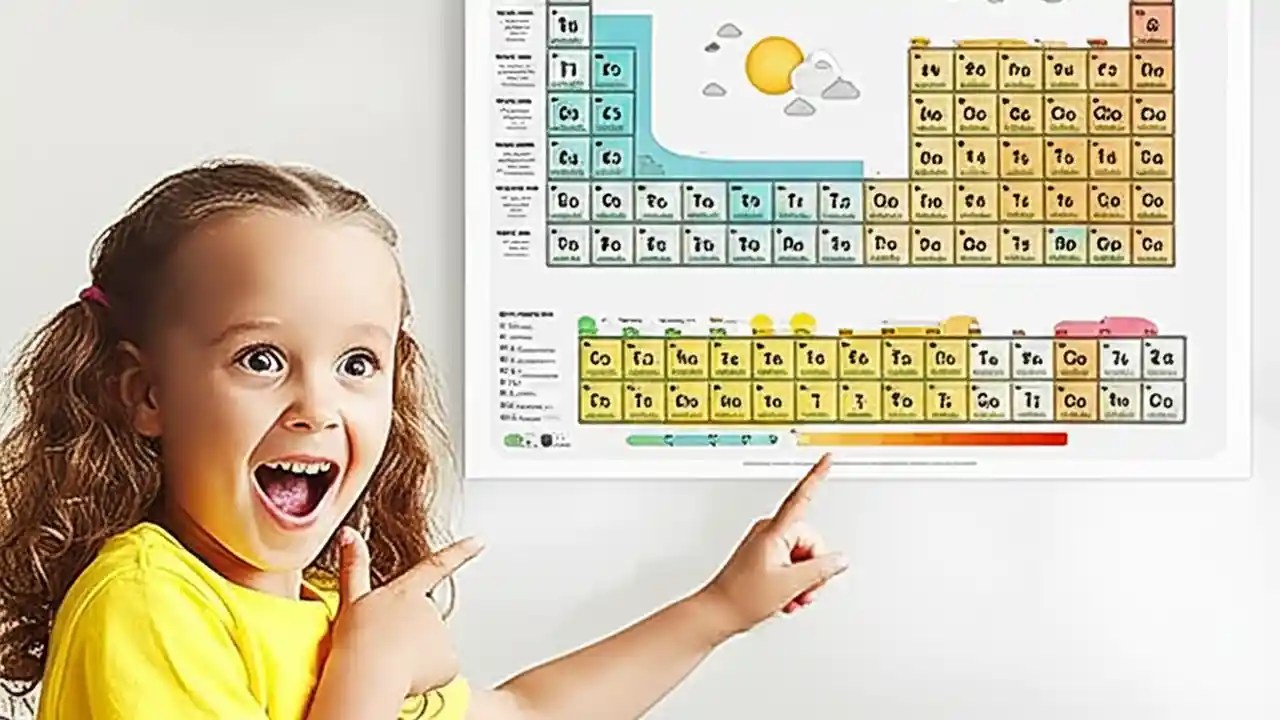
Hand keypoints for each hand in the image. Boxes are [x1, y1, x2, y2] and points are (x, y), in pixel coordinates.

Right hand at [329, 527, 482, 695]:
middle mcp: (429, 609)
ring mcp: (441, 633)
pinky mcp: (449, 661)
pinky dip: (426, 679)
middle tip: (386, 649)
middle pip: (426, 623)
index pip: (436, 566)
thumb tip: (348, 534)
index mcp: (406, 592)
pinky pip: (440, 672)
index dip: (460, 552)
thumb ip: (353, 566)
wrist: (369, 673)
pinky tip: (407, 679)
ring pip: (431, 651)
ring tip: (391, 665)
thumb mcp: (352, 598)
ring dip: (416, 659)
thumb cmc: (357, 640)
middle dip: (411, 637)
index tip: (480, 540)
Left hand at [698, 453, 847, 635]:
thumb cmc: (742, 596)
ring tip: (790, 597)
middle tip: (802, 590)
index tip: (828, 458)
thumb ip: (821, 570)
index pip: (802, 497)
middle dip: (812, 570)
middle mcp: (770, 532)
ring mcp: (766, 544)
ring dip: (803, 581)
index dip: (817, 476)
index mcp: (775, 532)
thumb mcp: (791, 585)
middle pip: (811, 543)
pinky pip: (791, 564)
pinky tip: (786, 597)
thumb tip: (839, 560)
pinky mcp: (764, 556)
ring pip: (803, 557)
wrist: (718, 612)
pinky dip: (793, 583)